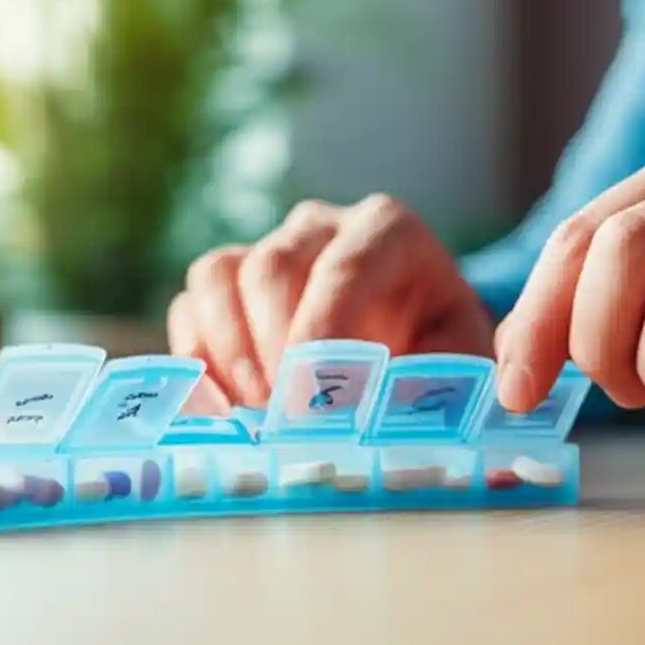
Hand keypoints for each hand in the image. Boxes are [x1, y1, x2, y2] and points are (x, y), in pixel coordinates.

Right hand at [169, 193, 493, 410]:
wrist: (412, 350)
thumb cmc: (438, 355)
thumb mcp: (456, 364)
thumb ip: (428, 381)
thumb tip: (370, 414)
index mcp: (387, 230)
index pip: (346, 266)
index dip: (323, 333)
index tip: (312, 402)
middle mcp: (319, 227)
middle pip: (271, 266)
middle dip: (272, 348)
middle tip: (284, 417)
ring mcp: (263, 250)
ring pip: (217, 276)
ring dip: (229, 353)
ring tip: (255, 415)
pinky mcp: (223, 287)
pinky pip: (188, 309)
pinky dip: (196, 363)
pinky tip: (223, 413)